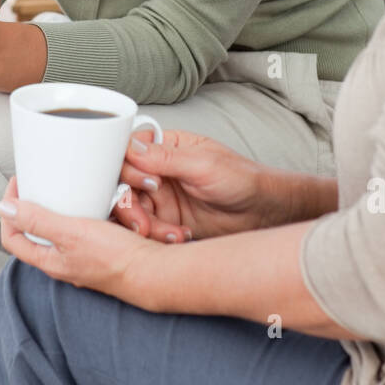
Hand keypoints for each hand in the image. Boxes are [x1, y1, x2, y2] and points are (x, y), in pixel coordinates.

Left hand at [0, 175, 162, 308]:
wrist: (152, 270)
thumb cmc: (115, 259)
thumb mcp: (71, 233)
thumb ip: (37, 221)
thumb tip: (5, 208)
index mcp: (48, 260)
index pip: (12, 237)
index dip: (9, 210)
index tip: (18, 185)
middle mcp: (62, 261)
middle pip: (34, 232)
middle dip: (32, 206)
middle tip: (37, 183)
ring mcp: (80, 256)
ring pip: (59, 229)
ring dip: (58, 208)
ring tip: (61, 189)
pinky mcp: (98, 249)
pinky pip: (83, 227)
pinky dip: (82, 211)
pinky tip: (89, 201)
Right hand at [114, 129, 283, 240]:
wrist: (263, 213)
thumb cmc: (242, 179)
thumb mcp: (204, 165)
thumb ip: (165, 158)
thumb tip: (131, 147)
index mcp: (164, 148)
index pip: (127, 152)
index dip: (125, 170)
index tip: (145, 184)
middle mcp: (157, 171)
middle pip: (121, 185)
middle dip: (128, 206)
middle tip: (143, 222)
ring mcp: (160, 198)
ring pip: (130, 211)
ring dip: (143, 226)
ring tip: (169, 234)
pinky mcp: (165, 221)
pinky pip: (145, 230)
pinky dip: (156, 237)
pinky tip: (179, 237)